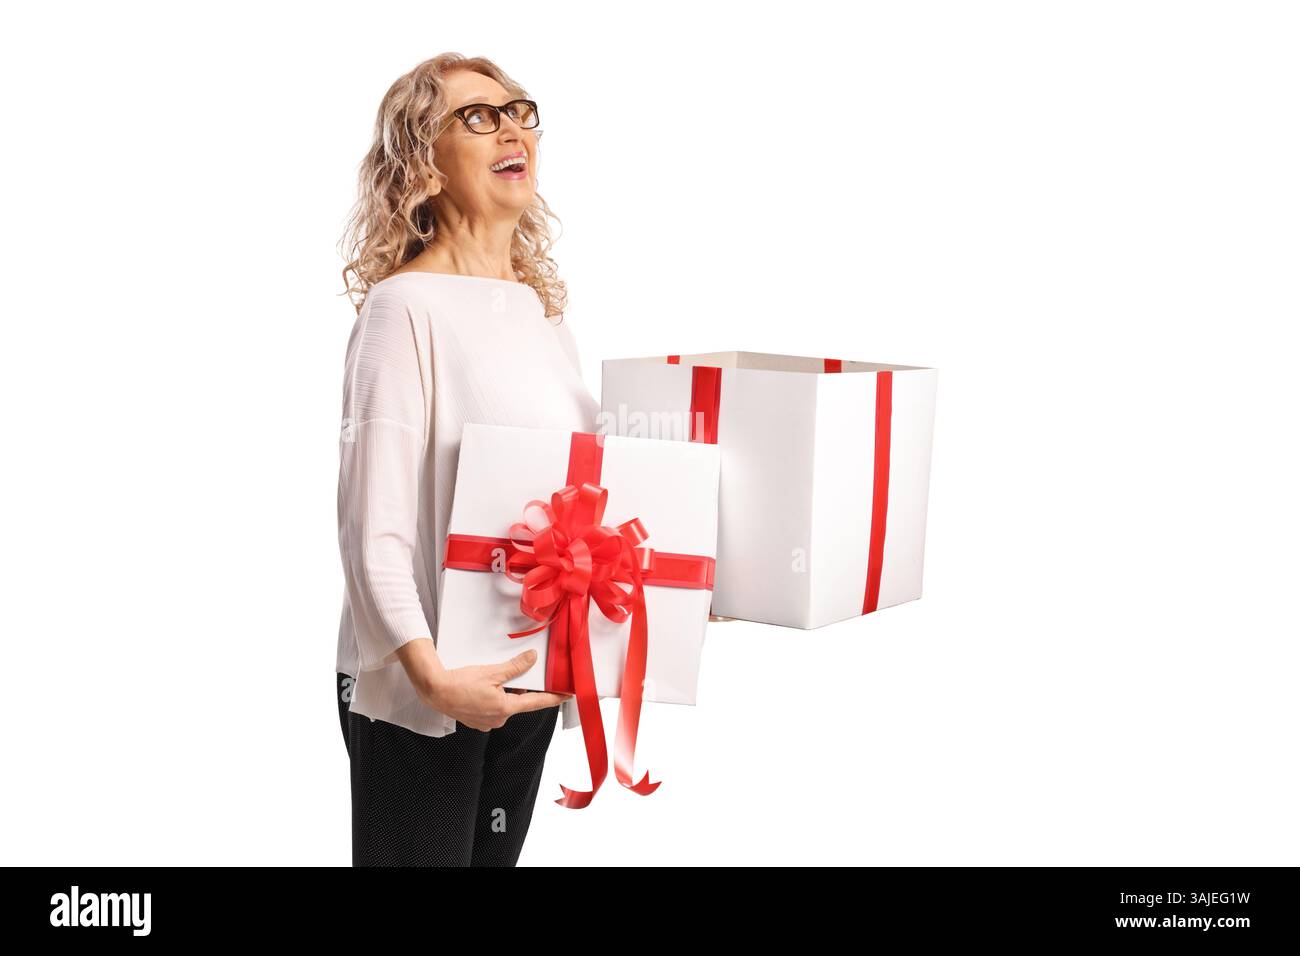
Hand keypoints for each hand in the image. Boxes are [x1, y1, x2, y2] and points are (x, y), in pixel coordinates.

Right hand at [419, 649, 572, 731]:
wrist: (435, 691)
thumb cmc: (460, 683)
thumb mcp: (492, 671)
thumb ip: (515, 667)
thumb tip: (532, 658)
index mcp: (505, 708)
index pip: (537, 702)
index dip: (554, 698)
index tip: (566, 695)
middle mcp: (498, 719)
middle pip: (519, 701)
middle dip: (519, 688)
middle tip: (511, 674)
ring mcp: (487, 723)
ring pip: (505, 705)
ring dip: (504, 693)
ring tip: (491, 680)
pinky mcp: (477, 722)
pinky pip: (492, 709)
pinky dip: (493, 698)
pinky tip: (483, 688)